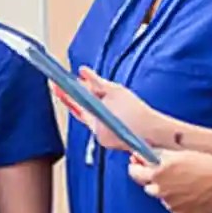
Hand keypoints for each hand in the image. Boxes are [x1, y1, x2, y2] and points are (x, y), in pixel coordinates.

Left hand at [52, 67, 167, 151]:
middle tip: (64, 85)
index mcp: (96, 121)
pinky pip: (101, 123)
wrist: (156, 133)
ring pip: (92, 117)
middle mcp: (97, 132)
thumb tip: (82, 71)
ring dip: (89, 104)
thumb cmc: (139, 114)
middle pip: (82, 111)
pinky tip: (104, 105)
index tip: (55, 85)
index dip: (65, 94)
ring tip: (84, 89)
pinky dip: (100, 113)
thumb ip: (97, 81)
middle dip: (75, 98)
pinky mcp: (110, 141)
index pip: (75, 104)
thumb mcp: (117, 92)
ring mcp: (103, 138)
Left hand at [128, 149, 211, 212]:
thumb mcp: (181, 155)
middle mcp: (161, 191)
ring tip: (190, 185)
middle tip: (170, 175)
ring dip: (170, 193)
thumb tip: (143, 156)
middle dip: (155, 181)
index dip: (135, 168)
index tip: (136, 166)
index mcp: (159, 173)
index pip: (135, 173)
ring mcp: (171, 205)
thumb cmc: (209, 167)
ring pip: (164, 198)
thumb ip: (159, 157)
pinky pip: (176, 209)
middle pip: (149, 187)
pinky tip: (195, 196)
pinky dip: (181, 203)